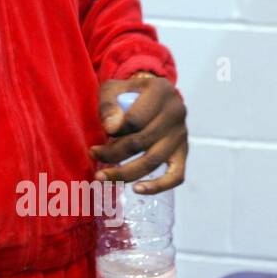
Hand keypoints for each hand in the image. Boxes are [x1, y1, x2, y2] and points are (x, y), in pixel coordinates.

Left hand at [90, 74, 188, 193]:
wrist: (152, 94)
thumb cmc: (128, 92)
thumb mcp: (114, 88)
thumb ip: (109, 104)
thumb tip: (111, 128)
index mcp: (161, 91)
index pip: (135, 120)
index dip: (116, 130)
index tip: (103, 133)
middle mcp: (176, 112)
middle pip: (142, 142)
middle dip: (113, 153)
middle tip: (93, 155)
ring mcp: (181, 134)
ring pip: (154, 161)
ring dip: (125, 173)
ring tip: (102, 176)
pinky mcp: (183, 152)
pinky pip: (176, 175)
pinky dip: (157, 186)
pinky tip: (137, 190)